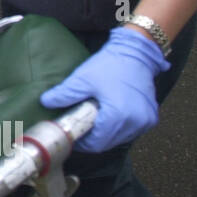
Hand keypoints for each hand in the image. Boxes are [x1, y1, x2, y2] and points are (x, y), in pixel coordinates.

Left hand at [40, 26, 170, 151]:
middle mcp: (135, 122)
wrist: (136, 53)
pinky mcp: (151, 117)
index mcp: (118, 116)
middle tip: (80, 127)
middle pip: (108, 143)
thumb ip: (64, 94)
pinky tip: (109, 117)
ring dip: (106, 134)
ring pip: (120, 139)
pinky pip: (131, 131)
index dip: (82, 143)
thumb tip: (45, 103)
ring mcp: (146, 121)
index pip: (97, 144)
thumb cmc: (111, 64)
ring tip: (94, 120)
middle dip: (93, 138)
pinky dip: (119, 128)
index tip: (72, 135)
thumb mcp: (83, 79)